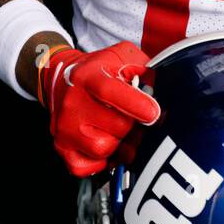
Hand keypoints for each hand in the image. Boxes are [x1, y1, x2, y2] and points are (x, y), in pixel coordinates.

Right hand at [39, 41, 160, 177]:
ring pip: (104, 149)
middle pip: (116, 126)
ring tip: (120, 129)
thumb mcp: (122, 57)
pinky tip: (105, 142)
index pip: (110, 92)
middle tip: (137, 119)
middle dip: (134, 125)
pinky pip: (88, 167)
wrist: (62, 80)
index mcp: (89, 77)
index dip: (136, 105)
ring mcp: (65, 127)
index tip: (154, 113)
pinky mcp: (62, 147)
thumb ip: (144, 68)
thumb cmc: (98, 71)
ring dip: (119, 143)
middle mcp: (72, 103)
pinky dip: (102, 161)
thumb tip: (162, 87)